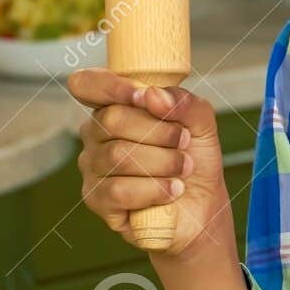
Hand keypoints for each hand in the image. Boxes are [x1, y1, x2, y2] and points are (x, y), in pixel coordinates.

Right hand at [66, 68, 233, 260]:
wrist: (202, 205)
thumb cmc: (195, 158)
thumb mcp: (201, 122)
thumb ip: (182, 101)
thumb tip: (151, 95)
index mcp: (116, 104)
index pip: (87, 84)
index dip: (110, 86)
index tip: (143, 96)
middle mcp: (95, 133)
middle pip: (112, 119)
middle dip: (159, 131)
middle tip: (184, 142)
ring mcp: (92, 166)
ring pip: (117, 156)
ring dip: (163, 162)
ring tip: (183, 168)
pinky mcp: (96, 199)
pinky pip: (118, 190)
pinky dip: (154, 189)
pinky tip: (171, 190)